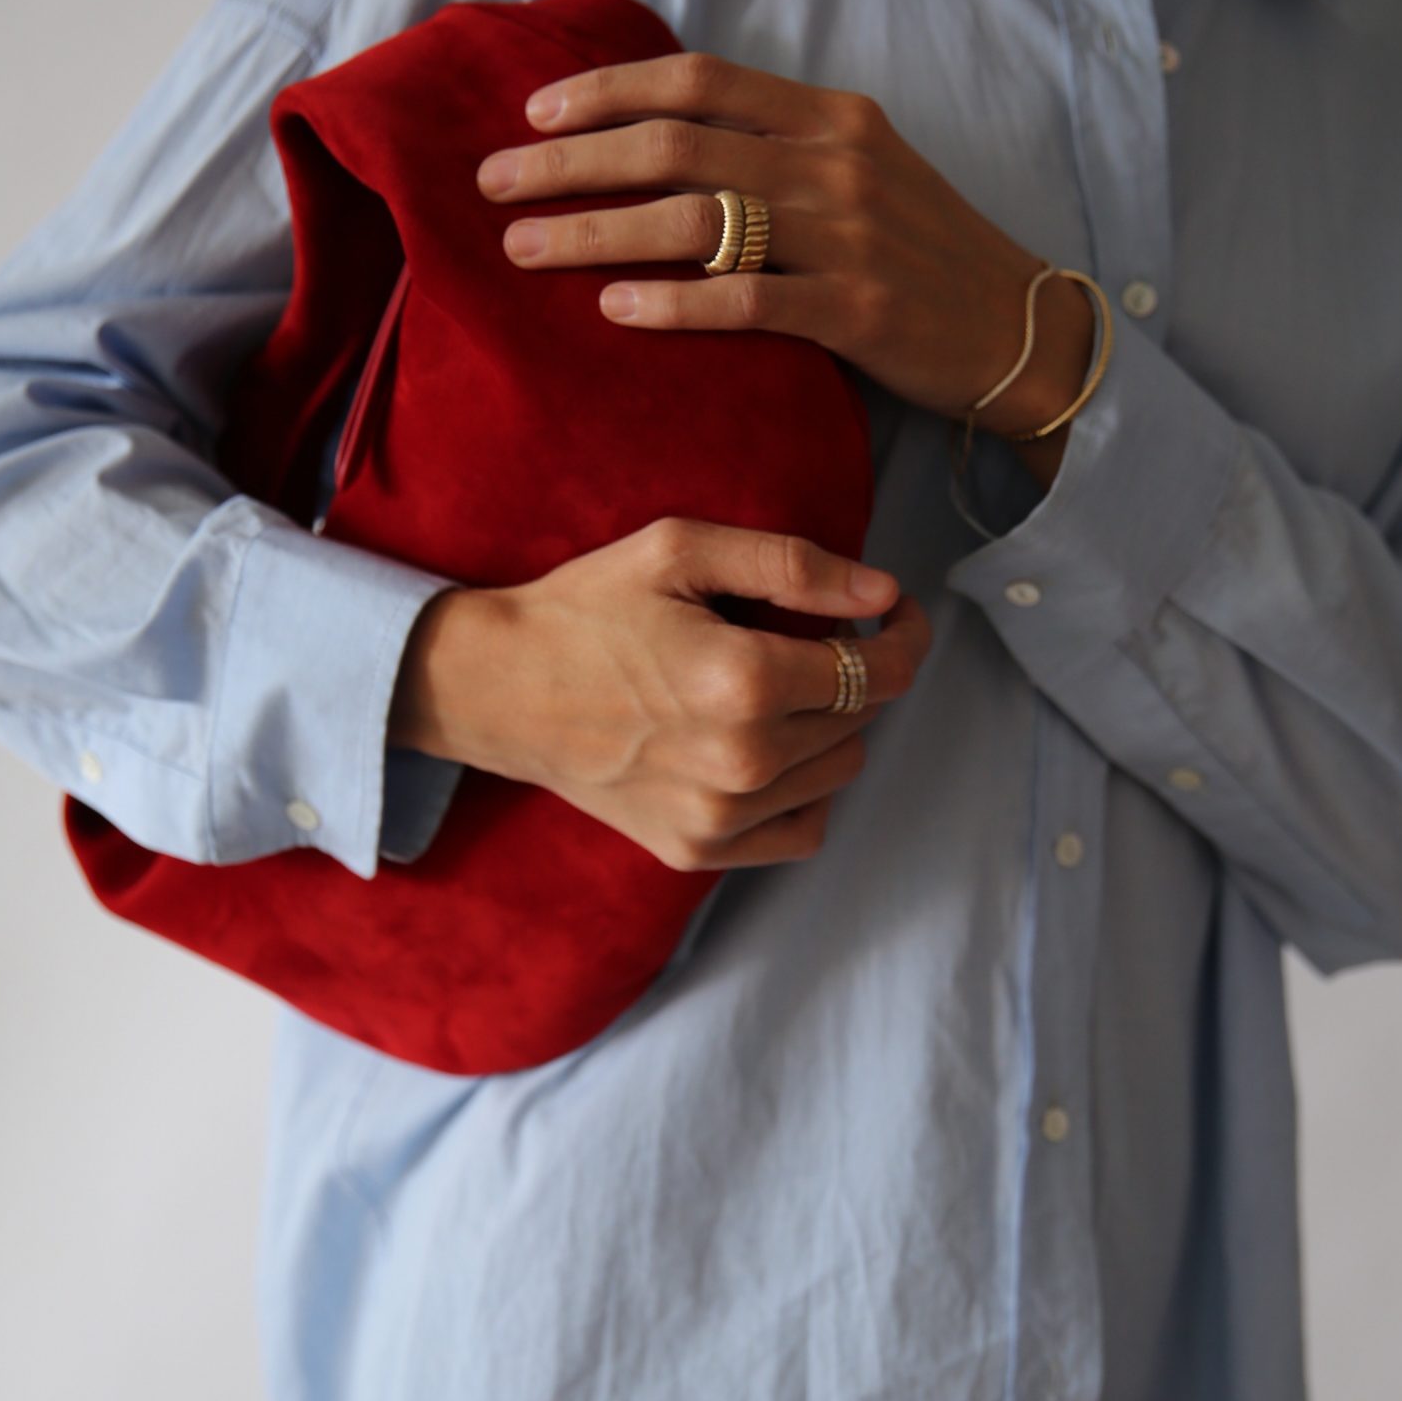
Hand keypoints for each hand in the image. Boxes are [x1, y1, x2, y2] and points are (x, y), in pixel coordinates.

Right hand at [389, 516, 931, 871]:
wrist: (497, 689)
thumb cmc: (586, 609)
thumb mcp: (680, 550)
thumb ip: (792, 565)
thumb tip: (882, 592)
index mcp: (744, 679)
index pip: (881, 668)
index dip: (904, 634)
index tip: (894, 612)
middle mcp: (742, 760)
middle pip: (863, 717)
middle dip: (856, 671)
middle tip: (812, 639)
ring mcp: (720, 816)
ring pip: (840, 771)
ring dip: (827, 729)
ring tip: (769, 693)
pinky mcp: (698, 850)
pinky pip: (804, 830)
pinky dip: (802, 792)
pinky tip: (762, 751)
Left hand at [476, 51, 1095, 481]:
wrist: (1020, 332)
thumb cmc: (926, 259)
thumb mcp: (862, 174)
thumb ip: (778, 151)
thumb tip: (670, 142)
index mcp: (830, 117)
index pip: (696, 81)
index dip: (605, 91)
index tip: (534, 115)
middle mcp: (834, 162)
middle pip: (673, 144)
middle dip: (569, 163)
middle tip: (492, 185)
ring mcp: (848, 235)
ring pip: (694, 220)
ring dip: (595, 232)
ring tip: (524, 249)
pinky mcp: (858, 310)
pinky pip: (746, 301)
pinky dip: (673, 303)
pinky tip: (613, 309)